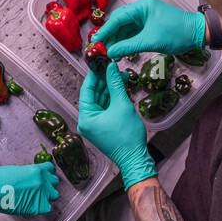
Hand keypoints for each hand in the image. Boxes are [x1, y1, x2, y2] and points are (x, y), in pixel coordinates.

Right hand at [0, 164, 59, 220]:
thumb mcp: (16, 170)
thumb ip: (29, 173)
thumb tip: (32, 178)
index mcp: (36, 170)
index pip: (50, 169)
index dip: (47, 173)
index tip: (45, 176)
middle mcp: (42, 181)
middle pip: (54, 182)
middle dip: (48, 184)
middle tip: (40, 188)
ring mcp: (41, 194)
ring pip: (54, 195)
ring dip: (47, 196)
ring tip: (37, 197)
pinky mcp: (37, 207)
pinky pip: (47, 208)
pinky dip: (42, 207)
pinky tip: (34, 205)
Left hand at [78, 62, 155, 189]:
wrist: (136, 158)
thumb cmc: (127, 136)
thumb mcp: (122, 105)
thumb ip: (115, 84)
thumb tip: (111, 67)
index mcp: (86, 117)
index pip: (86, 90)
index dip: (94, 75)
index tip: (100, 62)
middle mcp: (87, 121)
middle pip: (94, 95)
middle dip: (104, 81)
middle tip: (113, 67)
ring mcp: (95, 125)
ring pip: (101, 101)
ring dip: (110, 88)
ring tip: (120, 75)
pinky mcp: (104, 126)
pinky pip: (106, 108)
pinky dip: (112, 98)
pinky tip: (120, 87)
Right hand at [91, 0, 204, 59]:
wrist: (198, 34)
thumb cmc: (178, 33)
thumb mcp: (150, 40)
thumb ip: (128, 46)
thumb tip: (111, 52)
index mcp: (142, 7)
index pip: (118, 18)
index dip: (105, 30)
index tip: (96, 40)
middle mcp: (142, 10)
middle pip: (120, 23)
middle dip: (110, 36)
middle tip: (100, 48)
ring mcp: (146, 18)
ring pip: (126, 29)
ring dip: (118, 41)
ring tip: (110, 53)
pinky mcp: (150, 27)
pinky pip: (134, 33)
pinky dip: (127, 42)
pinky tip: (121, 51)